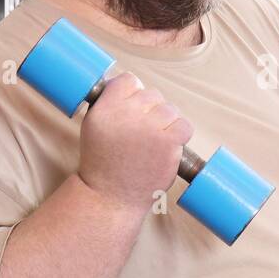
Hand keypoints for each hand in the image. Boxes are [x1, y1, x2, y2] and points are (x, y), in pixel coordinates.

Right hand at [75, 71, 194, 210]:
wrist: (110, 198)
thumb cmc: (103, 163)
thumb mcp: (94, 127)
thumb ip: (111, 104)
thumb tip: (136, 86)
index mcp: (105, 109)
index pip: (129, 80)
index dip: (133, 94)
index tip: (131, 111)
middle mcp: (126, 115)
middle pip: (152, 95)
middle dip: (150, 112)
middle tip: (139, 136)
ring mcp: (148, 129)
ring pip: (170, 110)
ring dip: (166, 124)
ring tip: (151, 145)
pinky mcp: (168, 143)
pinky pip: (184, 125)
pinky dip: (180, 135)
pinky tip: (166, 147)